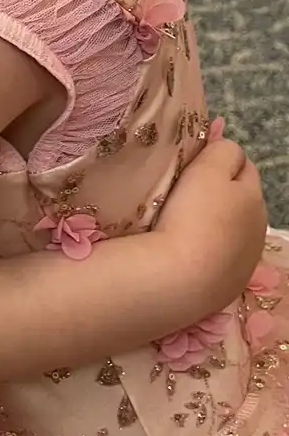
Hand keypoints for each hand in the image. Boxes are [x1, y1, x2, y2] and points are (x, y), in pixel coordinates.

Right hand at [154, 138, 266, 314]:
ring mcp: (245, 261)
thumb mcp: (206, 169)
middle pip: (239, 199)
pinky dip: (208, 251)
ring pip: (231, 230)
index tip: (192, 162)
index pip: (242, 164)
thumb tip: (227, 150)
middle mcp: (258, 229)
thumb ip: (222, 150)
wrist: (177, 279)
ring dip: (215, 223)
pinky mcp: (227, 286)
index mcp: (254, 197)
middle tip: (184, 192)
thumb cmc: (190, 216)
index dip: (219, 158)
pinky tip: (187, 253)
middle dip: (219, 192)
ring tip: (183, 225)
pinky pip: (219, 258)